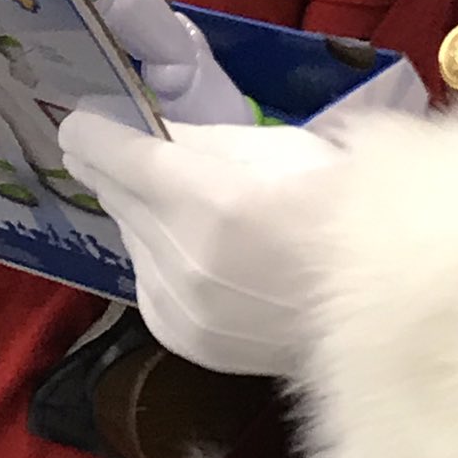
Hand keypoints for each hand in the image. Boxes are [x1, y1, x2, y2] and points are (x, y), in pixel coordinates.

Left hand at [57, 108, 338, 375]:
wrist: (378, 302)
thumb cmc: (337, 206)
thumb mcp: (277, 148)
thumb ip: (201, 141)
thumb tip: (148, 132)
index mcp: (212, 199)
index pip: (117, 155)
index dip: (92, 132)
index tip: (80, 120)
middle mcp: (184, 257)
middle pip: (117, 195)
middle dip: (114, 167)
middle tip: (110, 147)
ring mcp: (179, 304)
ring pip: (129, 236)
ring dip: (138, 213)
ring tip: (167, 198)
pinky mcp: (181, 337)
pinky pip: (145, 278)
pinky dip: (155, 256)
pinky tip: (187, 246)